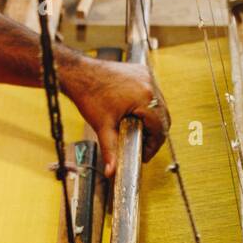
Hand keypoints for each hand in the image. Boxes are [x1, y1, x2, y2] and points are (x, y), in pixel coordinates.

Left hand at [67, 58, 169, 177]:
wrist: (79, 73)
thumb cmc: (89, 94)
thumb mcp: (103, 126)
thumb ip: (110, 150)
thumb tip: (112, 170)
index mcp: (145, 98)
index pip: (160, 128)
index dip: (153, 145)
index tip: (144, 154)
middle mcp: (150, 85)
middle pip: (163, 117)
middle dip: (154, 134)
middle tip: (142, 145)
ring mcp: (146, 76)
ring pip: (160, 105)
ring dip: (152, 120)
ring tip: (139, 131)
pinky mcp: (141, 72)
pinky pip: (152, 94)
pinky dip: (148, 106)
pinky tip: (137, 114)